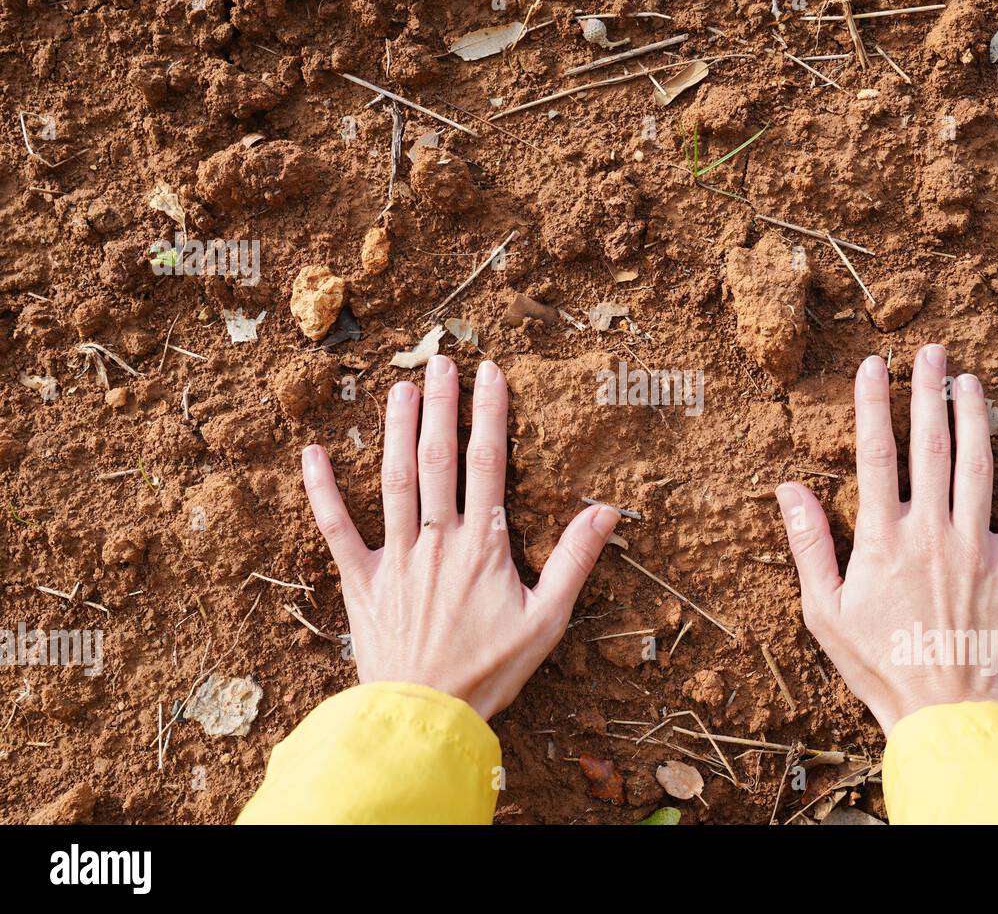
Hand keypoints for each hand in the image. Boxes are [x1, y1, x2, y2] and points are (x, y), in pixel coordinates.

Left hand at [301, 355, 620, 719]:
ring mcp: (395, 558)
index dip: (491, 415)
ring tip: (399, 388)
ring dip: (396, 431)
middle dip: (442, 406)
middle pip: (439, 459)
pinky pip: (337, 529)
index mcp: (483, 545)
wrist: (427, 716)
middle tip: (441, 361)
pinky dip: (322, 491)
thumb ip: (575, 561)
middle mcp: (437, 539)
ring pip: (394, 480)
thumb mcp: (547, 620)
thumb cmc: (491, 671)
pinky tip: (312, 453)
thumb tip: (605, 510)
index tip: (492, 374)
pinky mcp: (361, 582)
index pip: (488, 464)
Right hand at [775, 344, 997, 733]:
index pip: (876, 455)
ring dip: (975, 417)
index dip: (873, 404)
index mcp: (882, 539)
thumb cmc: (877, 663)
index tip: (873, 366)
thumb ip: (808, 544)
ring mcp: (977, 547)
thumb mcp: (823, 610)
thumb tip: (789, 488)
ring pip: (979, 466)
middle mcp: (931, 532)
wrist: (943, 709)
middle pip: (931, 445)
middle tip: (931, 351)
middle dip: (929, 392)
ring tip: (970, 379)